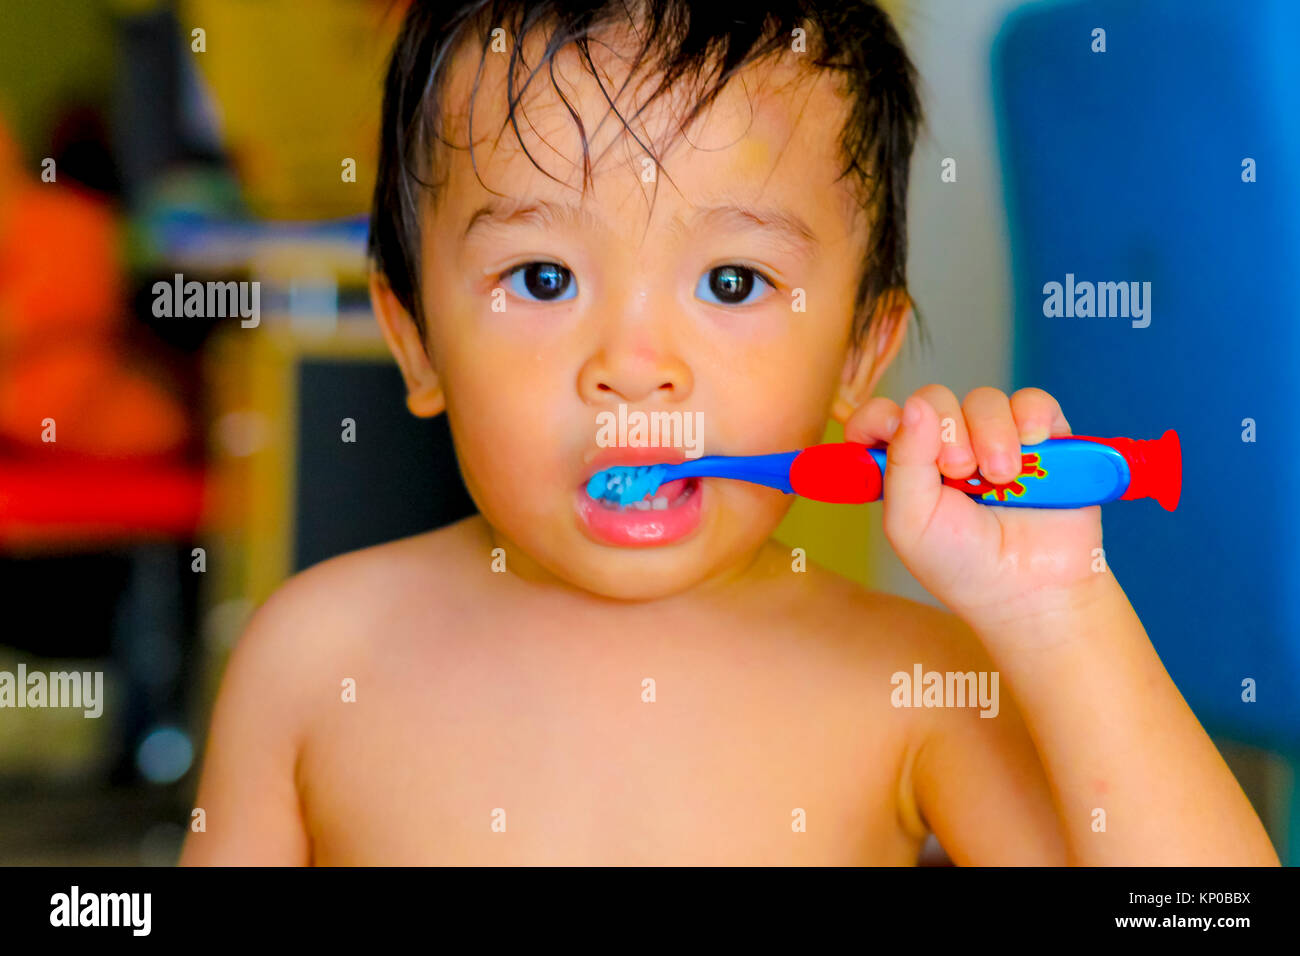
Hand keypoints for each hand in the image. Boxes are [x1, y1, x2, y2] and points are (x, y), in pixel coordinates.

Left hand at [846, 386, 1109, 629]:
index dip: (881, 418)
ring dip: (992, 435)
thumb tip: (913, 405)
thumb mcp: (911, 522)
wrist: (1031, 590)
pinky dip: (1033, 418)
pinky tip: (1034, 450)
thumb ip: (903, 462)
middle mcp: (947, 449)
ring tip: (1002, 477)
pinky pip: (1032, 402)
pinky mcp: (1042, 440)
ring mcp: (994, 441)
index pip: (879, 419)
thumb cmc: (963, 566)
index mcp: (907, 468)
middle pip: (934, 399)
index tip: (895, 433)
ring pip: (984, 400)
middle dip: (946, 430)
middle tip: (960, 472)